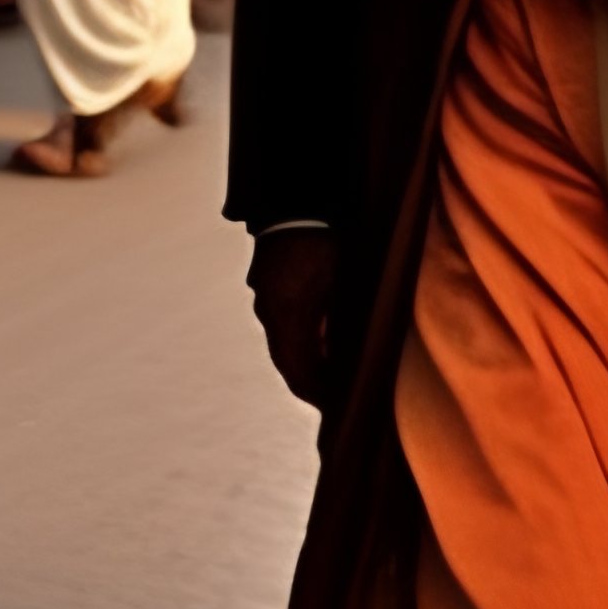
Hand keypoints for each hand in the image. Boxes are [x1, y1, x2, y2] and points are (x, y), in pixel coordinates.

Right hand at [248, 226, 335, 404]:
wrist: (294, 203)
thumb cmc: (326, 241)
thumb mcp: (340, 283)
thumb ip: (339, 323)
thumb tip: (343, 360)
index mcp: (289, 314)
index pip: (298, 369)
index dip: (315, 391)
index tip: (333, 405)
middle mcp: (270, 312)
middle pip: (286, 362)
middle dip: (306, 384)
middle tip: (329, 400)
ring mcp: (264, 300)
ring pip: (281, 345)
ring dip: (300, 364)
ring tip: (324, 379)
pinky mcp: (265, 289)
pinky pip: (279, 326)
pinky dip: (295, 343)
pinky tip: (314, 346)